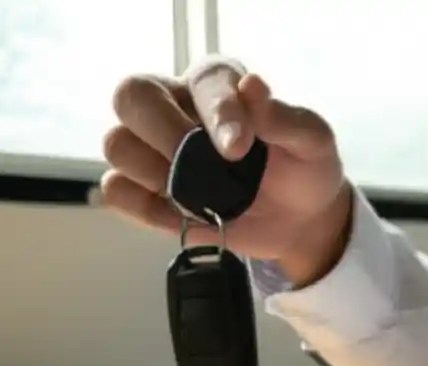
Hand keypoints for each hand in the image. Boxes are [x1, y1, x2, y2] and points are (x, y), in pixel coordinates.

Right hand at [103, 55, 351, 286]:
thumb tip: (251, 85)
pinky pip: (115, 190)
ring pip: (117, 144)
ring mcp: (157, 151)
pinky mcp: (150, 194)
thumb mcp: (312, 140)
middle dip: (166, 135)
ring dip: (154, 173)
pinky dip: (139, 204)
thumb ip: (283, 116)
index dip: (215, 114)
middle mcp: (177, 108)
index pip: (198, 82)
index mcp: (216, 84)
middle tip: (205, 168)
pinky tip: (179, 211)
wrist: (302, 221)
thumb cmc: (306, 169)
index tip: (240, 149)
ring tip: (200, 193)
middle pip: (131, 97)